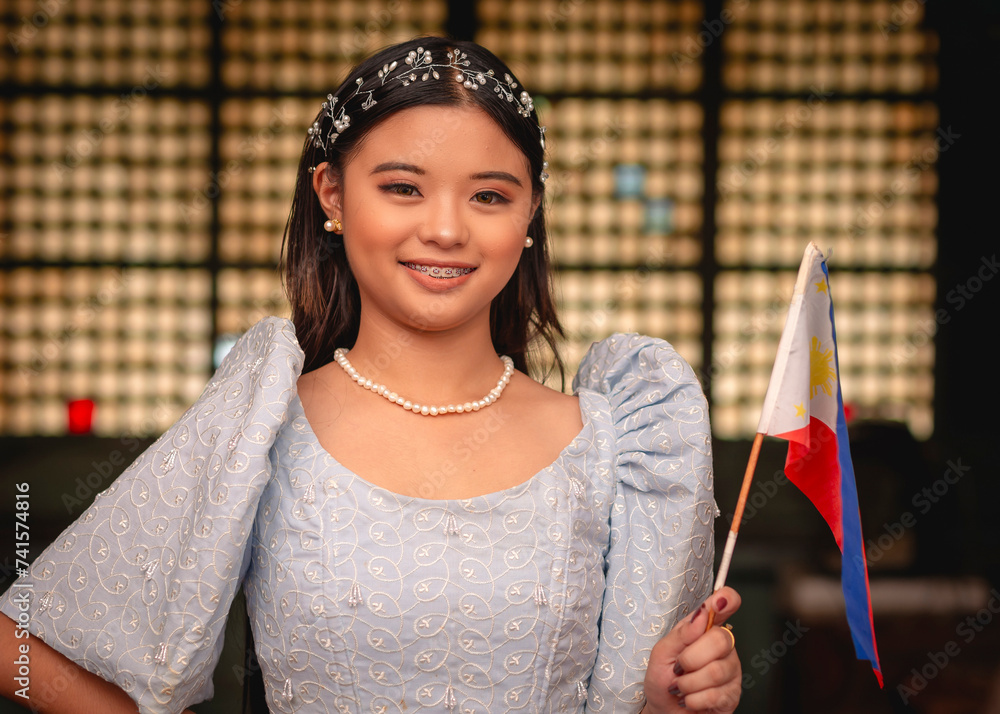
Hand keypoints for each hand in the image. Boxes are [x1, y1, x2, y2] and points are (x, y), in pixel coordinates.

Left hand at [641, 587, 741, 712]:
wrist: (663, 711)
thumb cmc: (662, 679)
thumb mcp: (662, 652)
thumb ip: (681, 634)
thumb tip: (701, 615)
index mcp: (704, 629)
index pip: (725, 605)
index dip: (726, 599)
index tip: (718, 600)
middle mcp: (723, 646)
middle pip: (720, 640)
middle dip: (691, 658)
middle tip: (679, 668)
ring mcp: (731, 670)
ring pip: (716, 671)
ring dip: (688, 683)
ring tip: (681, 687)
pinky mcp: (733, 694)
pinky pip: (716, 694)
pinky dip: (693, 700)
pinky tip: (690, 699)